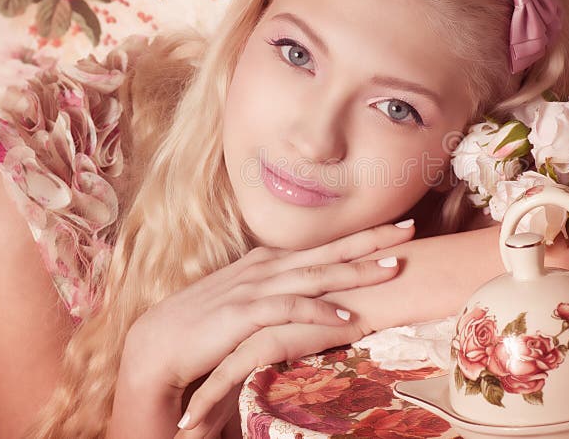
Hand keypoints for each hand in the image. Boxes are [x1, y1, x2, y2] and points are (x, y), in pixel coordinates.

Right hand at [121, 222, 412, 425]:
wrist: (159, 343)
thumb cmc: (205, 323)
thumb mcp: (245, 297)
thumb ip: (276, 289)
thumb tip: (306, 287)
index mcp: (268, 261)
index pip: (322, 242)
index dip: (360, 233)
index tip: (395, 225)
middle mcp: (266, 267)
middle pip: (328, 248)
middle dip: (370, 238)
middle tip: (409, 228)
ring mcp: (255, 288)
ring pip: (316, 274)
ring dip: (356, 271)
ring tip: (393, 268)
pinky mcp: (244, 313)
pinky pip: (290, 310)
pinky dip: (321, 313)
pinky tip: (348, 320)